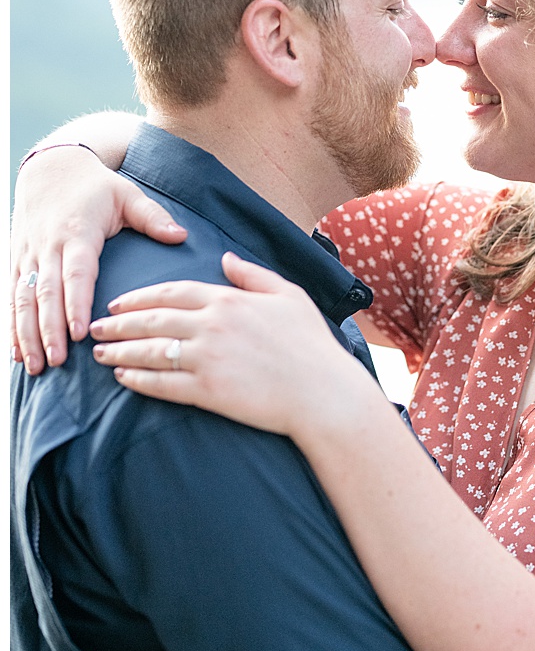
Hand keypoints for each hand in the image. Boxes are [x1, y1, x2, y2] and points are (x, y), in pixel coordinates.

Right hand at [11, 147, 185, 372]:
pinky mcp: (16, 261)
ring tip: (33, 366)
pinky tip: (15, 352)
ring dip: (25, 334)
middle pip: (45, 294)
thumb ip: (153, 217)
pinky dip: (11, 325)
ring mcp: (28, 255)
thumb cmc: (95, 186)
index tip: (80, 332)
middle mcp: (48, 247)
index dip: (75, 303)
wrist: (51, 167)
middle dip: (48, 330)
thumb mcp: (127, 194)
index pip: (75, 274)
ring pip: (23, 300)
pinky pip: (11, 297)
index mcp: (78, 233)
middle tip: (56, 361)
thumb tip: (181, 235)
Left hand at [88, 253, 372, 439]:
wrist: (322, 391)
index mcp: (229, 299)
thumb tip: (226, 258)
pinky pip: (161, 383)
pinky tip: (124, 378)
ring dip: (120, 351)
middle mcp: (212, 325)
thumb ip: (254, 275)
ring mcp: (206, 358)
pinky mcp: (206, 390)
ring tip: (100, 354)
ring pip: (150, 351)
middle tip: (95, 328)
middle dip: (117, 324)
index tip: (117, 302)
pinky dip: (138, 380)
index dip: (139, 297)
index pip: (171, 292)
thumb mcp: (290, 295)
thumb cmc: (311, 344)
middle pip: (151, 320)